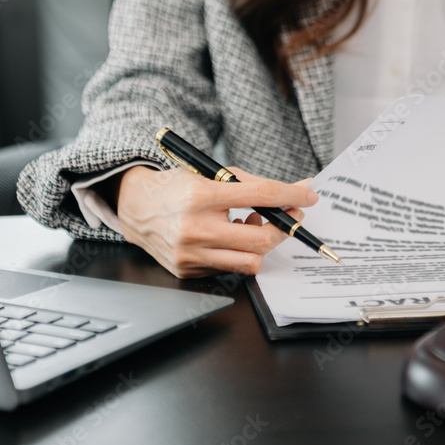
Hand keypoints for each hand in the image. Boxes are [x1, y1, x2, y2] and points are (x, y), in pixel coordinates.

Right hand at [114, 165, 317, 278]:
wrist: (136, 208)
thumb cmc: (177, 187)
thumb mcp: (210, 174)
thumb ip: (251, 184)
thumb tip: (293, 193)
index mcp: (201, 196)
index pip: (259, 195)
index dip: (290, 196)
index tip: (308, 195)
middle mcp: (195, 228)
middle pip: (261, 239)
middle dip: (284, 228)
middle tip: (289, 216)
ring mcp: (190, 254)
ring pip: (249, 261)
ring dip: (262, 244)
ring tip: (252, 225)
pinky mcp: (187, 271)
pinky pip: (228, 268)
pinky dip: (237, 252)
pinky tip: (229, 236)